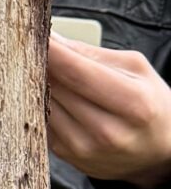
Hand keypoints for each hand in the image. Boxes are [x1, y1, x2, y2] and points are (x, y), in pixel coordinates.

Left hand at [46, 38, 170, 188]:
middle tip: (33, 46)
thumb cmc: (149, 102)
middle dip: (41, 63)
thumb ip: (91, 53)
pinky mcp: (66, 155)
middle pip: (56, 87)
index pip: (77, 73)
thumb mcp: (135, 69)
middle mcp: (108, 132)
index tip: (32, 33)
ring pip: (43, 103)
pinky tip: (52, 93)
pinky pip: (41, 119)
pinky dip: (41, 102)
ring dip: (37, 83)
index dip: (50, 51)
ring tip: (43, 70)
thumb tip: (50, 37)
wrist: (158, 149)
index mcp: (133, 104)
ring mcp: (84, 148)